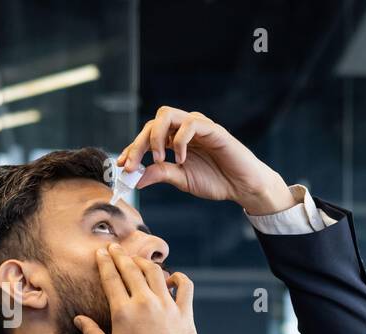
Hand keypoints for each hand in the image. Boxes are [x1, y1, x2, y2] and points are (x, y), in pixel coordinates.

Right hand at [74, 244, 201, 333]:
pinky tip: (173, 277)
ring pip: (156, 273)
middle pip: (131, 270)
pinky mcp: (185, 313)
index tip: (101, 253)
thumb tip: (79, 320)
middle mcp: (145, 303)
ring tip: (138, 261)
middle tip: (114, 249)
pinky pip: (185, 287)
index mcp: (123, 312)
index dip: (105, 262)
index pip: (111, 278)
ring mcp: (167, 306)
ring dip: (145, 263)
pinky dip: (179, 278)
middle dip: (120, 256)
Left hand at [118, 106, 294, 214]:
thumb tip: (135, 177)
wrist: (243, 187)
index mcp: (175, 140)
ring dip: (156, 137)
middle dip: (138, 144)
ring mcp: (198, 126)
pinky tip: (182, 158)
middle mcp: (184, 129)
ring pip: (166, 115)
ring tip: (158, 159)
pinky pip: (190, 124)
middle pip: (152, 123)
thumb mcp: (182, 180)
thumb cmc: (216, 181)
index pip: (147, 136)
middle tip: (132, 165)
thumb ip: (160, 174)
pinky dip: (180, 141)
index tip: (122, 166)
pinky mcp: (212, 129)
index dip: (132, 149)